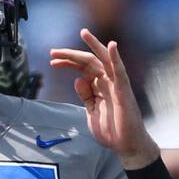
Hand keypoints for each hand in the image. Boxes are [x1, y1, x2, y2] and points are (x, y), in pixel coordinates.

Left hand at [49, 29, 157, 168]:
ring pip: (105, 60)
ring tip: (84, 33)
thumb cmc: (112, 130)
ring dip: (94, 45)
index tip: (52, 62)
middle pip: (88, 61)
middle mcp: (107, 82)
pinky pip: (120, 71)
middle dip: (70, 55)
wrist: (126, 145)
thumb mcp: (91, 112)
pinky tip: (112, 46)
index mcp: (98, 86)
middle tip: (53, 52)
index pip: (81, 68)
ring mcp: (116, 85)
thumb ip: (85, 96)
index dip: (67, 63)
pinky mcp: (124, 91)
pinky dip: (116, 58)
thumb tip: (77, 80)